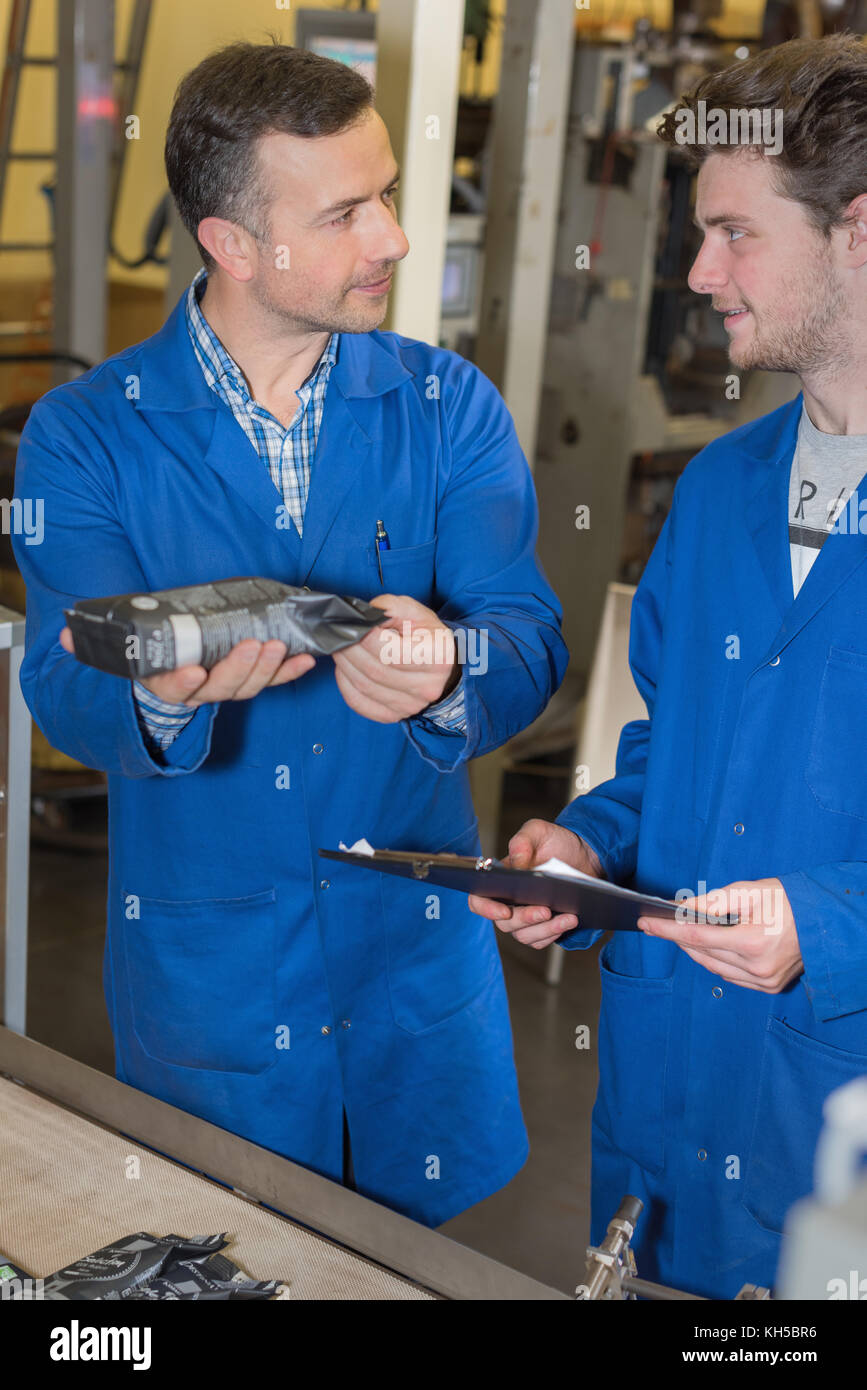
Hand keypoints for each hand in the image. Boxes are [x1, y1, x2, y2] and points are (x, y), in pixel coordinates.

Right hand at [60, 627, 315, 704]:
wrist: (155, 681)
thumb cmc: (141, 658)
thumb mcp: (113, 650)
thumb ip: (88, 643)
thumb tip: (63, 634)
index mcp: (161, 686)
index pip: (171, 690)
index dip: (183, 682)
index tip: (195, 671)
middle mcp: (194, 692)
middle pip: (218, 688)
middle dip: (238, 669)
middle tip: (255, 646)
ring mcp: (221, 689)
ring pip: (245, 687)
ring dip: (267, 670)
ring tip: (281, 647)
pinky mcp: (244, 681)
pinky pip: (268, 682)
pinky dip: (287, 673)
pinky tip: (305, 659)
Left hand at [332, 594, 459, 723]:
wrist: (438, 664)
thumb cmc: (425, 635)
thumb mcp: (414, 612)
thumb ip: (390, 608)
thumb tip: (362, 617)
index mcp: (437, 657)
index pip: (391, 652)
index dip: (365, 637)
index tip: (353, 624)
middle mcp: (427, 686)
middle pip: (376, 670)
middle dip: (350, 650)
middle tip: (339, 635)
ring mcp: (410, 705)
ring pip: (365, 687)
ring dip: (345, 665)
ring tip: (340, 648)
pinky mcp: (394, 715)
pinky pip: (360, 703)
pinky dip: (345, 685)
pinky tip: (345, 669)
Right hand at [468, 819, 602, 948]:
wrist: (583, 854)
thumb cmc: (555, 842)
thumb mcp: (538, 831)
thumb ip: (522, 842)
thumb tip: (516, 865)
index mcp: (500, 880)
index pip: (479, 900)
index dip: (486, 909)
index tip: (505, 911)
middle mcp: (508, 901)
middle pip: (504, 923)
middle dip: (525, 919)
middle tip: (545, 910)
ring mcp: (525, 916)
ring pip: (523, 935)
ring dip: (545, 929)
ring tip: (568, 917)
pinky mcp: (542, 927)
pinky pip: (540, 941)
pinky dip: (553, 934)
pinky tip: (568, 922)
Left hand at [638, 877, 803, 991]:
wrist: (824, 922)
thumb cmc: (790, 902)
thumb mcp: (751, 891)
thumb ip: (714, 900)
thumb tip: (683, 907)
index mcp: (752, 943)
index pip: (696, 936)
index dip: (667, 929)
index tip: (646, 923)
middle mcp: (756, 967)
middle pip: (702, 953)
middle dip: (678, 937)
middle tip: (658, 924)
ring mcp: (763, 981)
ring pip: (713, 967)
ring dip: (695, 950)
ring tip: (680, 933)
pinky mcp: (768, 986)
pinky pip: (729, 976)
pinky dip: (715, 961)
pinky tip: (708, 947)